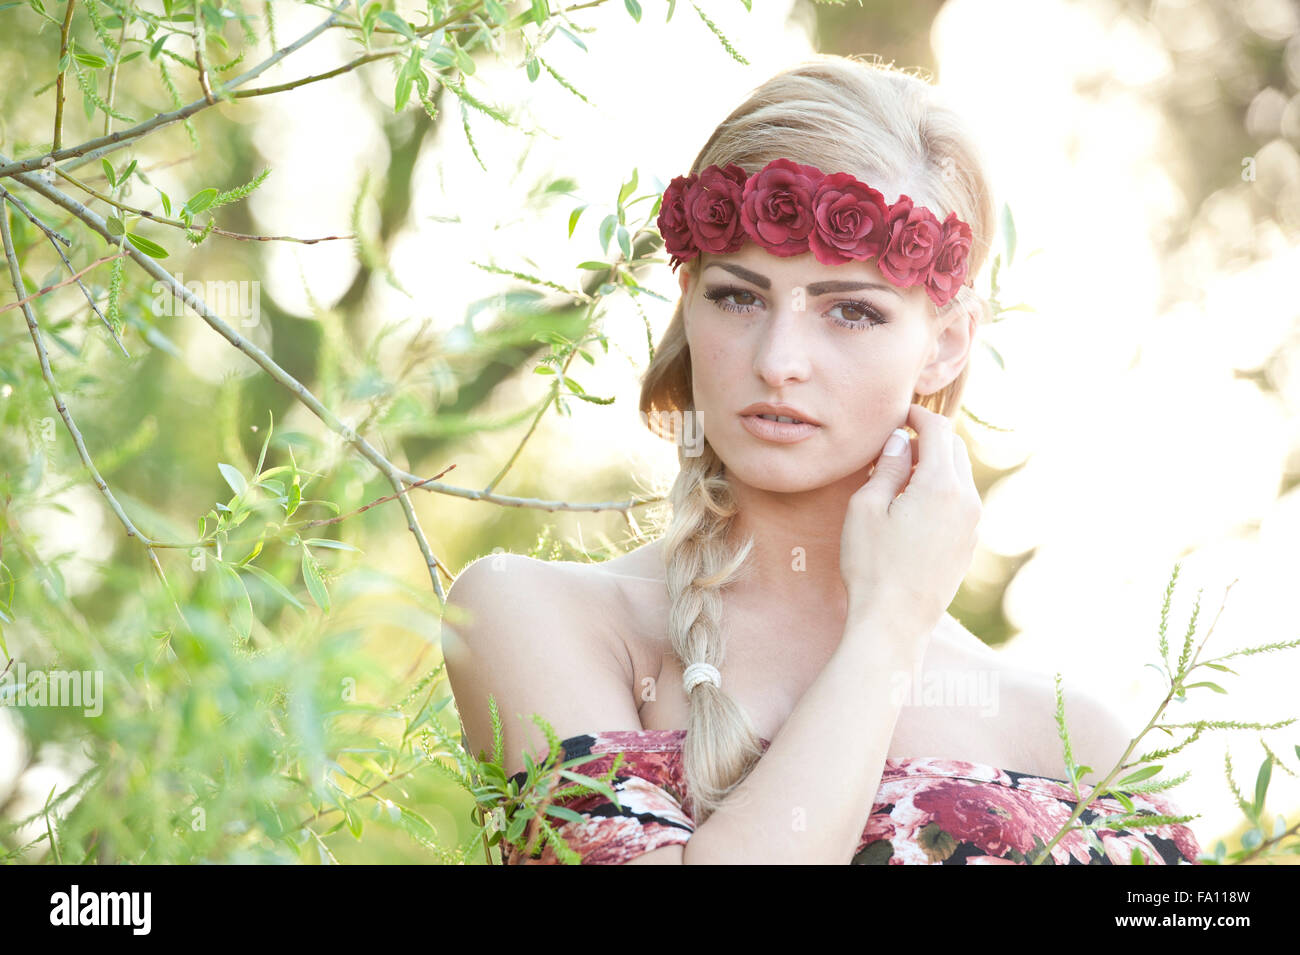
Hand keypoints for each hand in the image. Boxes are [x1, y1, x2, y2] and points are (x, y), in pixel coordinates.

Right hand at [840, 403, 982, 641]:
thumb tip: (900, 441)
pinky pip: (960, 501)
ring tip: (899, 479)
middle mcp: (966, 500)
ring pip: (959, 476)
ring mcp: (972, 524)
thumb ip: (886, 467)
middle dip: (928, 439)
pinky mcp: (969, 543)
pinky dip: (941, 490)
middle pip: (954, 449)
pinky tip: (912, 507)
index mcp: (941, 485)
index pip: (938, 430)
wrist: (894, 622)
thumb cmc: (872, 565)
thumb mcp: (866, 508)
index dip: (918, 415)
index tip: (900, 414)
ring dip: (935, 466)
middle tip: (896, 446)